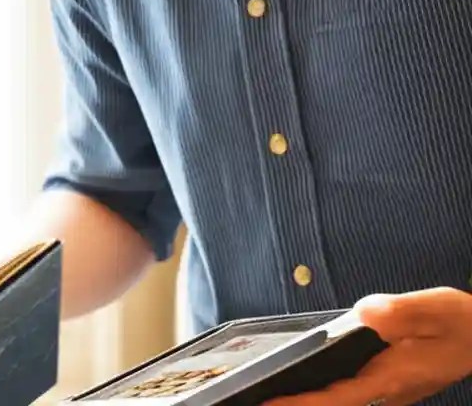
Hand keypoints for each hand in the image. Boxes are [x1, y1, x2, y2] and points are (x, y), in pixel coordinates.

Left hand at [263, 287, 471, 405]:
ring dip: (310, 396)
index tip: (269, 403)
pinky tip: (306, 380)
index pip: (337, 396)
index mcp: (392, 377)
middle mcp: (388, 391)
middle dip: (297, 402)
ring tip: (271, 393)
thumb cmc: (461, 324)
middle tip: (254, 400)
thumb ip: (397, 312)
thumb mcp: (432, 309)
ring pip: (343, 397)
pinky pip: (352, 389)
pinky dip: (327, 388)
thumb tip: (363, 315)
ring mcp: (390, 391)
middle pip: (334, 401)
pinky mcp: (391, 384)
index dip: (302, 403)